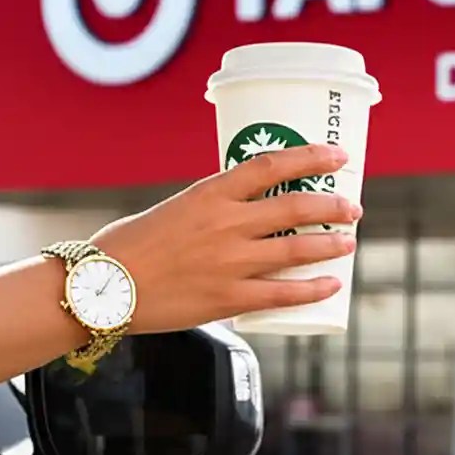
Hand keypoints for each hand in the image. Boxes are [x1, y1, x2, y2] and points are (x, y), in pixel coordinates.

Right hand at [91, 144, 361, 334]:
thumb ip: (212, 210)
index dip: (311, 158)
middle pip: (295, 208)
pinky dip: (312, 289)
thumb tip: (245, 217)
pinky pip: (282, 294)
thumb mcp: (175, 209)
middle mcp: (226, 224)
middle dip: (331, 206)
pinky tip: (331, 285)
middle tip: (352, 206)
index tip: (337, 156)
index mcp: (210, 193)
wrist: (102, 287)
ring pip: (296, 250)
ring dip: (330, 244)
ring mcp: (230, 263)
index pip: (272, 165)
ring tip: (348, 242)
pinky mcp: (228, 298)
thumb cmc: (130, 246)